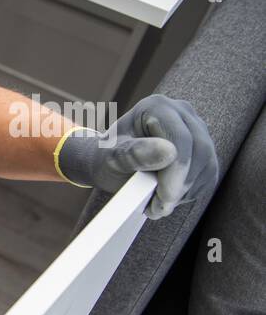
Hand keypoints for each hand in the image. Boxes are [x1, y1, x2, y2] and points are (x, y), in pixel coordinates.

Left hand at [58, 94, 217, 218]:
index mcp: (157, 106)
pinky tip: (168, 198)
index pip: (180, 138)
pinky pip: (208, 173)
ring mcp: (197, 129)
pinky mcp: (204, 150)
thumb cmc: (107, 158)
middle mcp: (182, 112)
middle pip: (199, 150)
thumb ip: (134, 154)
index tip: (164, 198)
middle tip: (160, 208)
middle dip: (181, 185)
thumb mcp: (111, 157)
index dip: (176, 171)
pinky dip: (191, 192)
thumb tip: (168, 153)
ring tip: (157, 205)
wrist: (110, 162)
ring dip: (185, 191)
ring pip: (207, 163)